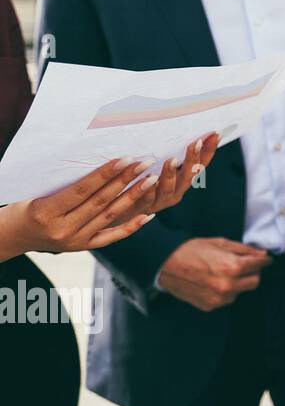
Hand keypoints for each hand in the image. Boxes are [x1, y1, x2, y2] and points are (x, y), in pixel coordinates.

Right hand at [0, 157, 166, 260]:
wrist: (14, 235)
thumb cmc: (24, 206)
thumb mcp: (37, 192)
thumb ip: (66, 184)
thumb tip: (101, 164)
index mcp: (47, 213)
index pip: (83, 190)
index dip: (106, 174)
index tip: (126, 158)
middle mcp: (62, 230)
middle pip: (101, 201)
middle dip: (125, 180)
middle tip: (145, 163)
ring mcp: (75, 241)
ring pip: (110, 216)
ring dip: (133, 197)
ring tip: (150, 180)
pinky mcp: (83, 247)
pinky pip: (112, 236)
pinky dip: (132, 226)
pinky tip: (149, 214)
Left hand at [139, 132, 219, 214]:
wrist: (122, 211)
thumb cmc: (141, 183)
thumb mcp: (157, 166)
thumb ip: (167, 153)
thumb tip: (175, 127)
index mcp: (183, 180)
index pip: (201, 163)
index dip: (209, 150)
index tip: (215, 133)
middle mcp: (176, 191)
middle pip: (189, 175)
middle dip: (194, 158)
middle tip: (196, 142)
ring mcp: (160, 200)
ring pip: (169, 188)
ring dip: (171, 174)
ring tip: (171, 160)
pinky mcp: (143, 207)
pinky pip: (146, 198)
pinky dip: (148, 189)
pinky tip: (148, 178)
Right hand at [156, 236, 271, 311]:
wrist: (165, 264)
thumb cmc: (192, 250)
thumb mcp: (221, 243)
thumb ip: (244, 250)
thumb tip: (262, 254)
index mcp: (233, 267)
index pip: (259, 265)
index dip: (264, 260)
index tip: (265, 259)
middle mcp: (228, 285)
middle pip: (255, 281)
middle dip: (253, 272)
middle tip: (245, 264)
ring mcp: (219, 298)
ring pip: (241, 292)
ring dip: (239, 283)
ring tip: (223, 272)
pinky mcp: (210, 306)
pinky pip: (227, 299)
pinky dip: (226, 291)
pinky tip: (213, 281)